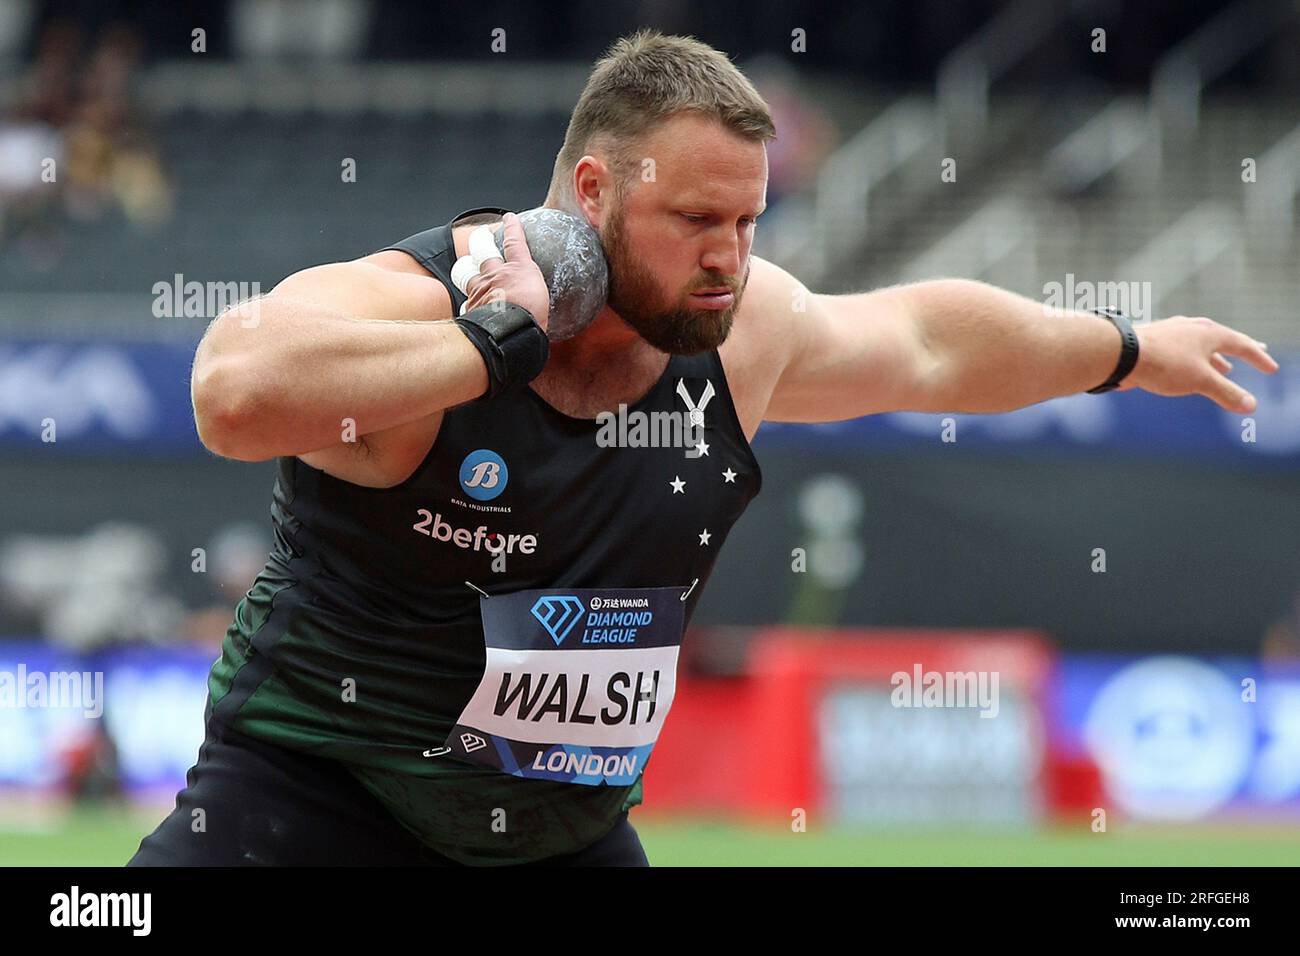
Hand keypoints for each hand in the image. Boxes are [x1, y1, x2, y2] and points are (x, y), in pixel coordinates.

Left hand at [460, 212, 550, 330]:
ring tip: (469, 271)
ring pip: (466, 272)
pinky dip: (468, 302)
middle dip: (481, 240)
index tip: (509, 219)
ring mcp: (480, 289)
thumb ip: (538, 301)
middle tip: (482, 239)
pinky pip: (466, 300)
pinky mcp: (470, 306)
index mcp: (518, 270)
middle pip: (482, 249)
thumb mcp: (543, 305)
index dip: (512, 228)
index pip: (515, 242)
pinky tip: (470, 306)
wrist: (508, 334)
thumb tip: (545, 315)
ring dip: (467, 269)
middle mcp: (496, 275)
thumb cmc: (532, 319)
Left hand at [1119, 315, 1278, 412]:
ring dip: (1215, 358)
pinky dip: (1193, 362)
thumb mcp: (1200, 381)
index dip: (1258, 358)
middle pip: (1222, 339)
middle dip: (1240, 350)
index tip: (1271, 368)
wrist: (1120, 353)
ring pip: (1201, 346)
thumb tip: (1251, 405)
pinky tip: (1187, 369)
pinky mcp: (1155, 343)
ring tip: (1225, 368)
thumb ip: (1226, 393)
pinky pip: (1181, 352)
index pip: (1242, 344)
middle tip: (1257, 351)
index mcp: (1210, 333)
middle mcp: (1192, 328)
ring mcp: (1172, 333)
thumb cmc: (1162, 363)